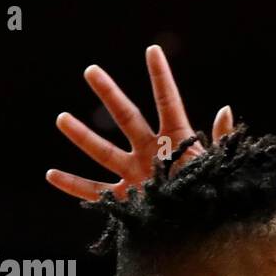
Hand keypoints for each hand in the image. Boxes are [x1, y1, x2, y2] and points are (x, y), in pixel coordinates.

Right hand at [46, 45, 232, 201]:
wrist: (206, 225)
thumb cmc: (216, 191)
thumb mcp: (221, 165)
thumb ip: (220, 139)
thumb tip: (224, 109)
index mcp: (176, 139)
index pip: (168, 101)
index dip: (161, 77)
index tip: (152, 50)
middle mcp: (151, 151)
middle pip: (126, 117)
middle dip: (109, 94)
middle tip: (90, 70)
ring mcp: (136, 174)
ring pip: (104, 152)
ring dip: (82, 136)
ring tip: (61, 118)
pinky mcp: (127, 198)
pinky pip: (96, 192)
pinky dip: (73, 185)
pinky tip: (52, 175)